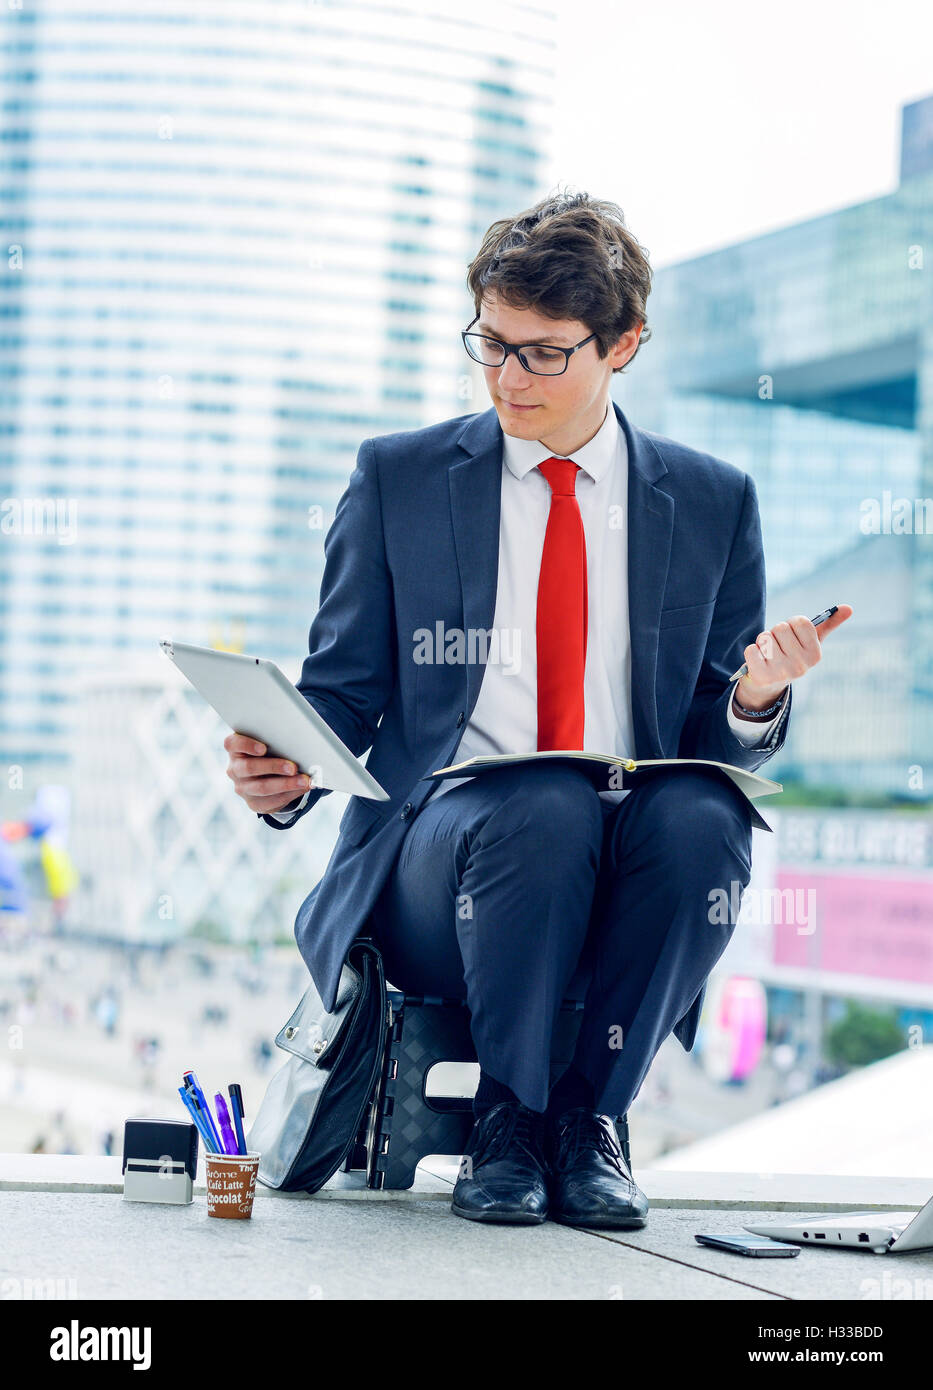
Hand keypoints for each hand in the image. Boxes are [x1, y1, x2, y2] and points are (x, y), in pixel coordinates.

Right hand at [224, 732, 312, 812]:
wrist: (265, 776)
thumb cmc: (269, 753)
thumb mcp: (268, 744)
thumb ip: (276, 742)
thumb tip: (299, 747)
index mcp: (235, 749)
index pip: (233, 744)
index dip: (247, 745)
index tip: (263, 748)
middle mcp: (235, 769)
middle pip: (249, 767)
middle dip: (273, 767)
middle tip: (293, 767)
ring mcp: (242, 787)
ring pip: (262, 787)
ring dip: (286, 784)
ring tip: (304, 781)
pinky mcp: (253, 803)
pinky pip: (271, 801)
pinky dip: (290, 794)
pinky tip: (301, 788)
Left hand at [736, 605, 853, 708]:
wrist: (769, 684)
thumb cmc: (791, 656)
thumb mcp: (810, 642)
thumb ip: (828, 624)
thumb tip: (848, 608)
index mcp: (815, 655)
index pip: (801, 621)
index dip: (792, 623)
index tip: (792, 635)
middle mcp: (801, 666)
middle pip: (780, 627)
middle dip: (775, 633)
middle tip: (778, 647)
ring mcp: (781, 673)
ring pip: (765, 637)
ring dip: (762, 642)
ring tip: (768, 654)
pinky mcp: (762, 677)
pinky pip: (751, 649)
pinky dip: (752, 652)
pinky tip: (758, 662)